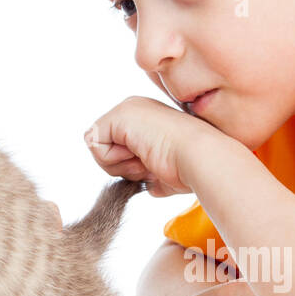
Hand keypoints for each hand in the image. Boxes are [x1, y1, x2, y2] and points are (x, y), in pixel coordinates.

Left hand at [84, 95, 215, 197]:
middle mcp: (135, 110)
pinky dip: (113, 159)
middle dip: (121, 165)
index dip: (128, 166)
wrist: (200, 157)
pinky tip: (139, 154)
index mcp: (147, 120)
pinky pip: (94, 144)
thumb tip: (150, 185)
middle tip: (147, 163)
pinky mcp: (118, 115)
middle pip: (103, 146)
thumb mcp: (166, 170)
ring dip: (119, 164)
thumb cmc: (190, 166)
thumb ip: (152, 173)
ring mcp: (126, 110)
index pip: (114, 147)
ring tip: (146, 159)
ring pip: (97, 147)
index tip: (151, 165)